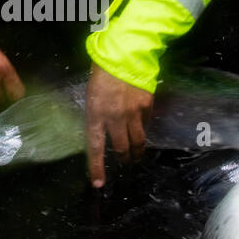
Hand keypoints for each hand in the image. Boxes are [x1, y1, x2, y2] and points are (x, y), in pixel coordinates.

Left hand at [85, 63, 153, 187]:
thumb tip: (102, 130)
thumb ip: (97, 115)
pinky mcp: (146, 105)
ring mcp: (133, 113)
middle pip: (121, 148)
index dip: (97, 168)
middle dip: (124, 159)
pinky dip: (144, 126)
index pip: (95, 148)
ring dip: (137, 150)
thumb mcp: (91, 95)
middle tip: (126, 162)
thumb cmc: (101, 73)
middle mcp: (114, 118)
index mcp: (95, 115)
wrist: (123, 53)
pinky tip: (142, 123)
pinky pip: (146, 122)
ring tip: (137, 154)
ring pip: (138, 140)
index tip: (99, 184)